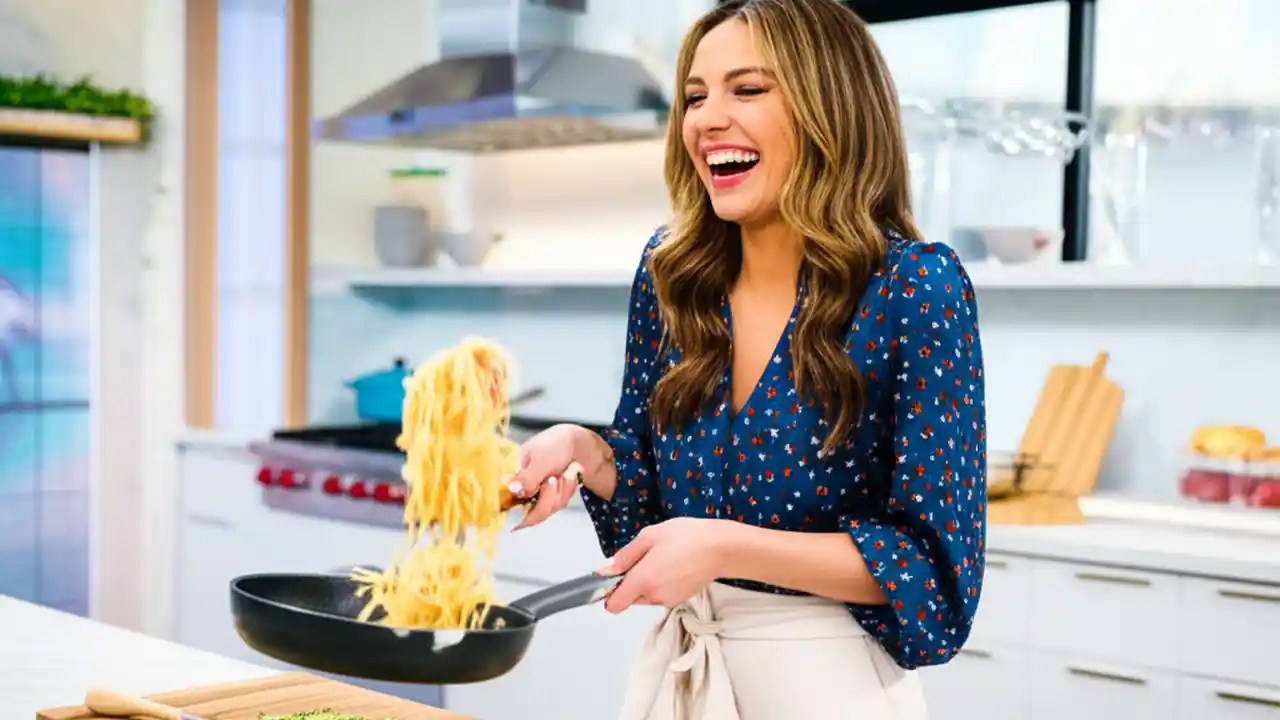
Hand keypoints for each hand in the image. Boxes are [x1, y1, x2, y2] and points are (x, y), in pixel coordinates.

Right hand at [508, 424, 587, 529]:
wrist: (574, 444)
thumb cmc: (553, 445)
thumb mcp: (539, 459)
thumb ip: (526, 477)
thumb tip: (511, 489)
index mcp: (512, 479)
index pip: (506, 505)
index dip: (515, 518)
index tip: (520, 526)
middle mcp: (522, 491)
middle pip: (533, 513)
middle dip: (550, 496)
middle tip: (553, 478)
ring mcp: (537, 496)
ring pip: (549, 509)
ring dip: (562, 490)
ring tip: (565, 471)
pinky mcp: (551, 499)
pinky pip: (561, 504)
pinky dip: (568, 489)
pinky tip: (569, 474)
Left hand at [599, 518, 737, 612]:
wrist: (722, 547)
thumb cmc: (687, 537)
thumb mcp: (650, 536)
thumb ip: (625, 556)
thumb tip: (605, 570)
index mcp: (643, 580)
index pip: (614, 605)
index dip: (608, 592)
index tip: (614, 577)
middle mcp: (655, 596)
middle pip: (630, 598)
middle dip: (631, 582)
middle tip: (645, 557)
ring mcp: (669, 600)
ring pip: (646, 596)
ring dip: (647, 581)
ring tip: (663, 558)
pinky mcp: (681, 599)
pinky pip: (661, 594)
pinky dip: (662, 583)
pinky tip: (674, 564)